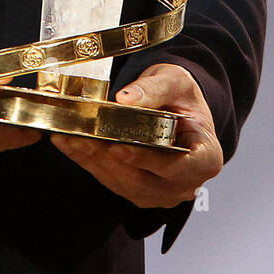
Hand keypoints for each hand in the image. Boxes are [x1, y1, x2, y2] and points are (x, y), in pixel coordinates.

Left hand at [49, 63, 222, 207]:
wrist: (177, 107)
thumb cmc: (181, 96)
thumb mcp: (175, 81)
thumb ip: (154, 89)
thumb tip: (126, 99)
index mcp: (206, 157)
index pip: (178, 167)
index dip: (148, 161)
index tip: (120, 149)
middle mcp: (186, 183)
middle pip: (144, 179)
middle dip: (108, 159)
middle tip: (80, 138)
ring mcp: (162, 193)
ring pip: (123, 184)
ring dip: (93, 162)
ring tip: (68, 139)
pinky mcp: (140, 192)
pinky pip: (112, 181)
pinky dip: (90, 163)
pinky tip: (70, 145)